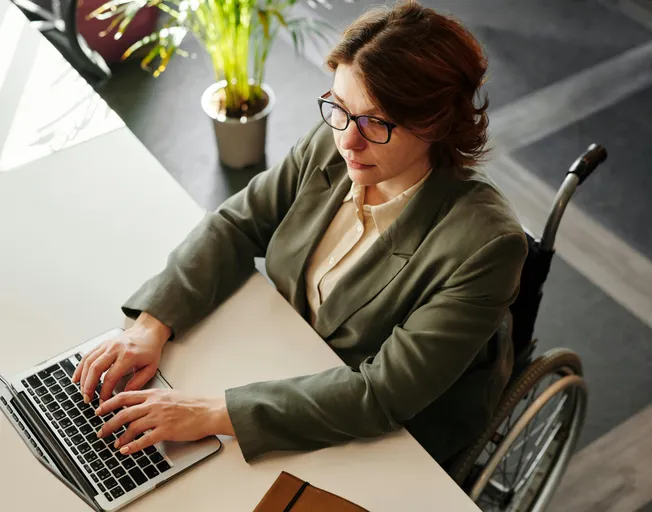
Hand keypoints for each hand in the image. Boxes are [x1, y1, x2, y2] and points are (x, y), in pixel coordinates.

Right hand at [72, 314, 170, 402]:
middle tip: (87, 399)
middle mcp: (116, 349)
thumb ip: (138, 382)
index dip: (105, 391)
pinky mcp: (103, 344)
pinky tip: (77, 378)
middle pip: (96, 368)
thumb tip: (124, 395)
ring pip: (89, 362)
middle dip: (89, 386)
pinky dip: (80, 367)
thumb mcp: (150, 368)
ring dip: (83, 378)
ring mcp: (108, 345)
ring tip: (83, 392)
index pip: (111, 377)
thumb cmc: (150, 350)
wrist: (148, 331)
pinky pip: (87, 355)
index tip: (103, 401)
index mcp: (128, 356)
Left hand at [94, 389, 233, 454]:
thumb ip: (152, 398)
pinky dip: (133, 446)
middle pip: (124, 413)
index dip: (109, 404)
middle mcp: (154, 404)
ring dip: (120, 437)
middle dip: (108, 423)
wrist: (207, 411)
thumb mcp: (169, 395)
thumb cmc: (191, 404)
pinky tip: (126, 450)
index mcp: (154, 394)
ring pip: (132, 427)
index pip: (125, 396)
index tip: (99, 410)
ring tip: (115, 443)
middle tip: (101, 431)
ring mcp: (159, 417)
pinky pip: (144, 439)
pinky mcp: (166, 430)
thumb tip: (137, 404)